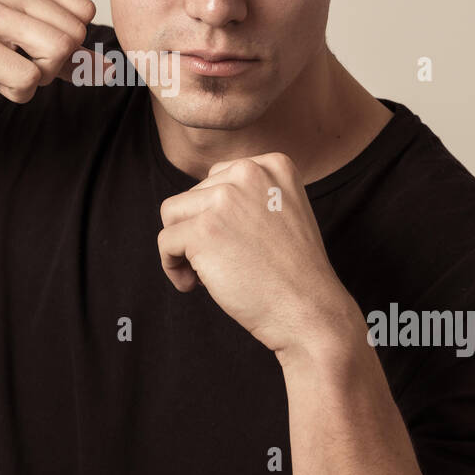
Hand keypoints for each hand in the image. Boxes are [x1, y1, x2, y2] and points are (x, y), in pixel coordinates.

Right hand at [0, 0, 111, 105]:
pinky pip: (30, 79)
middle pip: (76, 36)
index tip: (30, 50)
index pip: (84, 14)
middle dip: (53, 64)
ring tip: (5, 72)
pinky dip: (17, 93)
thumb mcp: (15, 43)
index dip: (66, 44)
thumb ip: (62, 52)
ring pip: (60, 54)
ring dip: (38, 78)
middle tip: (16, 66)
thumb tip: (109, 68)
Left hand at [157, 152, 358, 359]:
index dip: (216, 216)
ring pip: (172, 214)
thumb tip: (200, 201)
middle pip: (192, 196)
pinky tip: (196, 285)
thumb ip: (248, 196)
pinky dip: (172, 267)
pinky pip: (165, 242)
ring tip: (206, 273)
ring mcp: (224, 199)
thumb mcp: (283, 212)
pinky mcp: (203, 230)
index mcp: (272, 165)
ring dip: (182, 246)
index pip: (216, 179)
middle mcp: (248, 172)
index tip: (234, 243)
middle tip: (227, 263)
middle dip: (199, 231)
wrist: (309, 310)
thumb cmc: (294, 272)